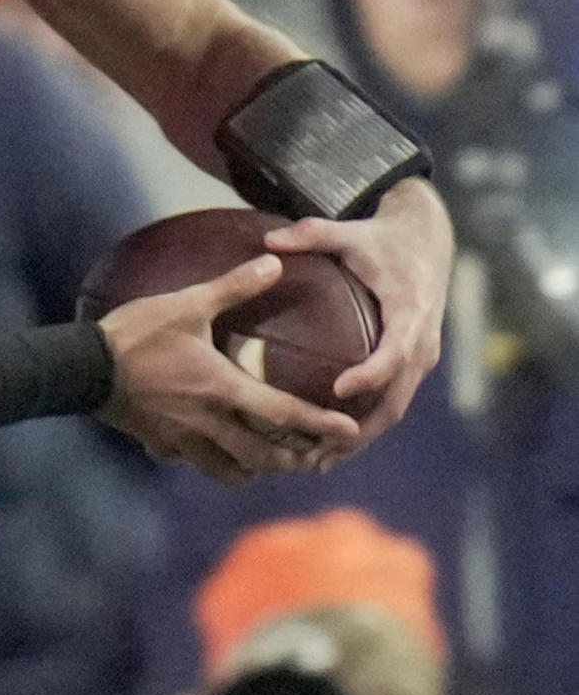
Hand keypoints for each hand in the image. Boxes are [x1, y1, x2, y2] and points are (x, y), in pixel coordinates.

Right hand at [98, 253, 365, 483]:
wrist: (80, 368)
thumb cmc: (135, 334)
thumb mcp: (187, 304)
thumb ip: (235, 286)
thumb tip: (275, 261)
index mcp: (222, 389)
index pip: (283, 414)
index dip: (320, 424)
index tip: (350, 430)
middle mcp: (207, 422)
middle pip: (262, 455)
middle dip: (294, 460)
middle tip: (317, 457)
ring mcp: (181, 438)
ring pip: (228, 469)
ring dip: (255, 468)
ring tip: (269, 463)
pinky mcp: (158, 442)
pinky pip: (191, 461)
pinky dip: (209, 462)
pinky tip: (211, 452)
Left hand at [269, 178, 450, 442]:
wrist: (427, 240)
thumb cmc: (382, 237)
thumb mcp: (350, 231)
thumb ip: (312, 233)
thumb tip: (267, 239)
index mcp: (411, 309)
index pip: (396, 349)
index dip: (371, 373)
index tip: (339, 390)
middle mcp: (422, 341)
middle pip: (396, 396)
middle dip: (360, 429)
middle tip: (316, 452)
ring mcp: (420, 357)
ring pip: (394, 409)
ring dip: (359, 439)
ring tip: (314, 463)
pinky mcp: (412, 365)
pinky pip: (389, 403)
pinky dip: (362, 427)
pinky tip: (323, 446)